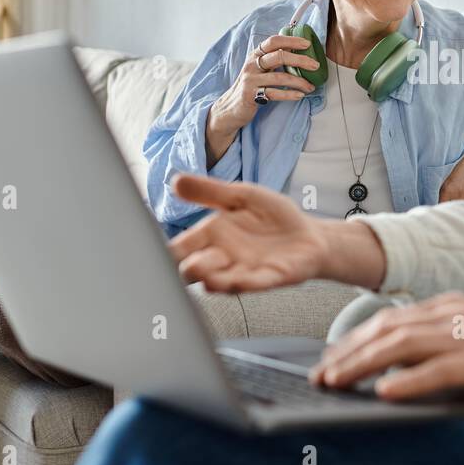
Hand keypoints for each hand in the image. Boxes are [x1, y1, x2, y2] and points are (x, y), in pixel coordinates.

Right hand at [170, 174, 327, 291]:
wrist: (310, 235)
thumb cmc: (274, 217)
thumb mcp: (242, 196)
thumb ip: (210, 191)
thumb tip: (176, 180)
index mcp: (212, 235)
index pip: (182, 247)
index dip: (166, 250)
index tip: (153, 251)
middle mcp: (223, 257)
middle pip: (193, 270)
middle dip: (186, 268)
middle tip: (185, 262)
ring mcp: (244, 270)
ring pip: (218, 282)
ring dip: (211, 279)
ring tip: (205, 273)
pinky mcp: (269, 278)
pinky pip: (253, 284)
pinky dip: (244, 283)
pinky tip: (237, 279)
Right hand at [205, 34, 319, 164]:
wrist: (231, 107)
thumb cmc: (251, 86)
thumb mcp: (260, 69)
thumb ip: (274, 61)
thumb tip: (301, 55)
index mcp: (256, 55)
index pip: (273, 41)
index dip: (291, 40)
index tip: (307, 44)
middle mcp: (252, 64)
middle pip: (279, 56)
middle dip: (300, 60)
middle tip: (315, 65)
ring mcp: (251, 79)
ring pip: (279, 77)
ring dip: (299, 81)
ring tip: (310, 86)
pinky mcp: (251, 95)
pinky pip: (274, 93)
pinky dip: (289, 94)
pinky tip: (300, 95)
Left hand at [309, 292, 463, 399]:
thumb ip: (440, 339)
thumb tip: (399, 362)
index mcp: (449, 305)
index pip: (389, 319)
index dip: (354, 339)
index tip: (330, 359)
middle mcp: (451, 314)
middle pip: (385, 330)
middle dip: (346, 353)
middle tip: (320, 375)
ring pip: (400, 346)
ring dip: (362, 364)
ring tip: (336, 382)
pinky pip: (436, 371)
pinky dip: (406, 381)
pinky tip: (383, 392)